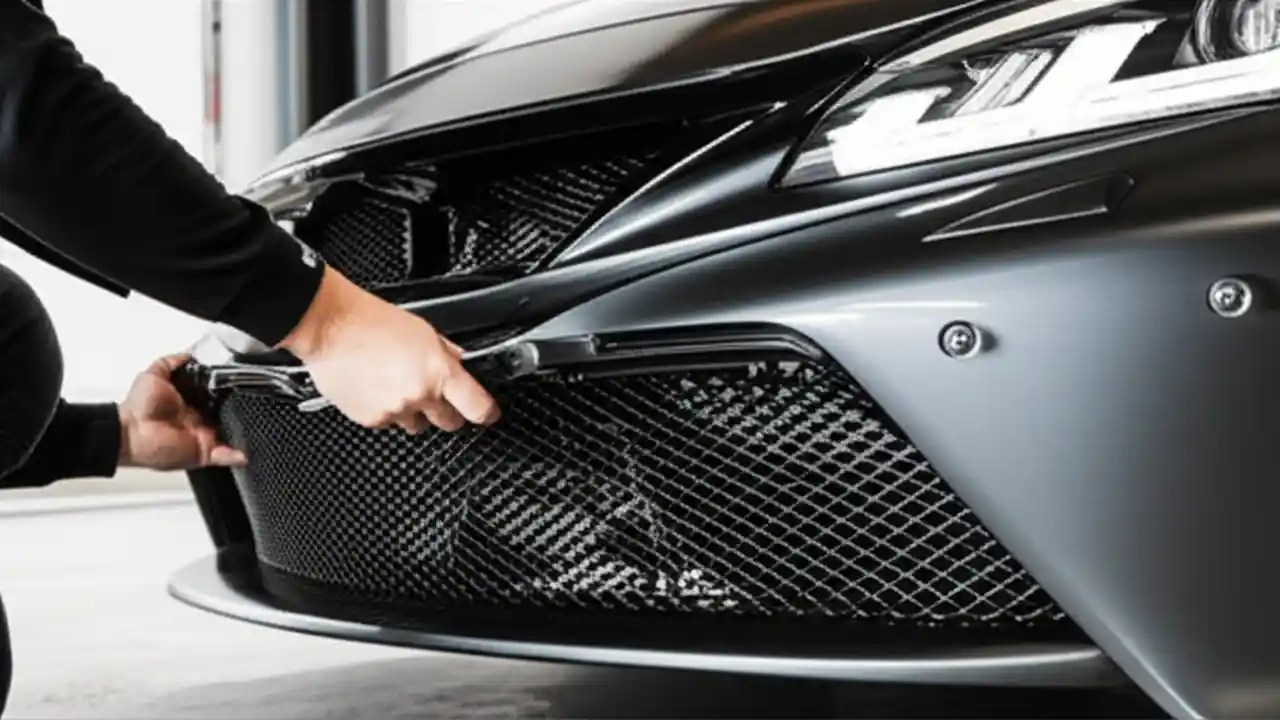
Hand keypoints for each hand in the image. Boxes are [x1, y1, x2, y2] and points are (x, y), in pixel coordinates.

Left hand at [118, 354, 246, 470]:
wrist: (131, 432)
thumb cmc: (139, 406)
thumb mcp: (153, 375)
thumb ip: (170, 363)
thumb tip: (189, 354)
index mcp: (192, 403)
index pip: (217, 394)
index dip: (229, 387)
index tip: (242, 379)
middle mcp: (200, 419)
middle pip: (229, 413)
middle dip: (243, 408)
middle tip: (255, 399)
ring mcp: (203, 436)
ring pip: (232, 434)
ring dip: (244, 431)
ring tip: (257, 424)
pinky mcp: (203, 452)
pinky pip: (225, 456)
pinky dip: (236, 455)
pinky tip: (245, 452)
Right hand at [278, 267, 499, 432]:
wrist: (330, 327)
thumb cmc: (372, 322)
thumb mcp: (423, 330)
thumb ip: (446, 354)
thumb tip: (460, 365)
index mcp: (439, 372)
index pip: (477, 407)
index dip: (487, 413)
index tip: (488, 415)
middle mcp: (419, 395)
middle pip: (449, 422)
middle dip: (447, 412)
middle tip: (436, 396)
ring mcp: (394, 410)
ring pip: (415, 424)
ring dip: (413, 411)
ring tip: (396, 384)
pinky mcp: (370, 419)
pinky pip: (387, 422)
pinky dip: (384, 410)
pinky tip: (375, 387)